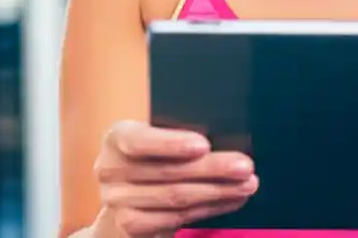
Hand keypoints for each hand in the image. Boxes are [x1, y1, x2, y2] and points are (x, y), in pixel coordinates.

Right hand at [93, 120, 258, 237]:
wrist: (128, 191)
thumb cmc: (152, 153)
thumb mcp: (156, 134)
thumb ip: (177, 133)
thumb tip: (225, 133)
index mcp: (116, 137)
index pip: (140, 140)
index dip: (171, 144)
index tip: (204, 145)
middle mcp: (110, 169)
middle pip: (168, 172)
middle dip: (212, 169)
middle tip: (245, 166)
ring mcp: (118, 200)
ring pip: (176, 198)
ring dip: (218, 192)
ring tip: (247, 184)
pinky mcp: (131, 224)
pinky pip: (176, 219)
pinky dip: (209, 209)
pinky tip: (231, 200)